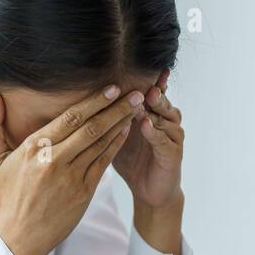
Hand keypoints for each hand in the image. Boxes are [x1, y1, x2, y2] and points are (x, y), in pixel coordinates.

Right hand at [0, 84, 138, 254]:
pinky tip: (127, 131)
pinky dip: (117, 145)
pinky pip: (104, 163)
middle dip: (115, 108)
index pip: (70, 117)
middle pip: (90, 127)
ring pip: (100, 143)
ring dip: (121, 123)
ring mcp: (70, 176)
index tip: (112, 88)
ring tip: (136, 107)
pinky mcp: (83, 192)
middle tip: (135, 92)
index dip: (94, 101)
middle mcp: (54, 159)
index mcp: (34, 147)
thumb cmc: (10, 196)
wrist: (22, 235)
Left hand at [112, 69, 183, 209]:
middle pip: (162, 100)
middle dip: (153, 88)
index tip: (135, 62)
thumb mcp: (117, 135)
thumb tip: (81, 98)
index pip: (150, 91)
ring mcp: (172, 137)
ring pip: (167, 117)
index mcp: (152, 114)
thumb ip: (108, 117)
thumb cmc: (132, 161)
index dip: (146, 78)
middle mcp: (166, 122)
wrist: (149, 192)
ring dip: (157, 107)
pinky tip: (146, 125)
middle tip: (143, 77)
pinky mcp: (173, 155)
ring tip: (148, 98)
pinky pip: (165, 141)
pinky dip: (156, 132)